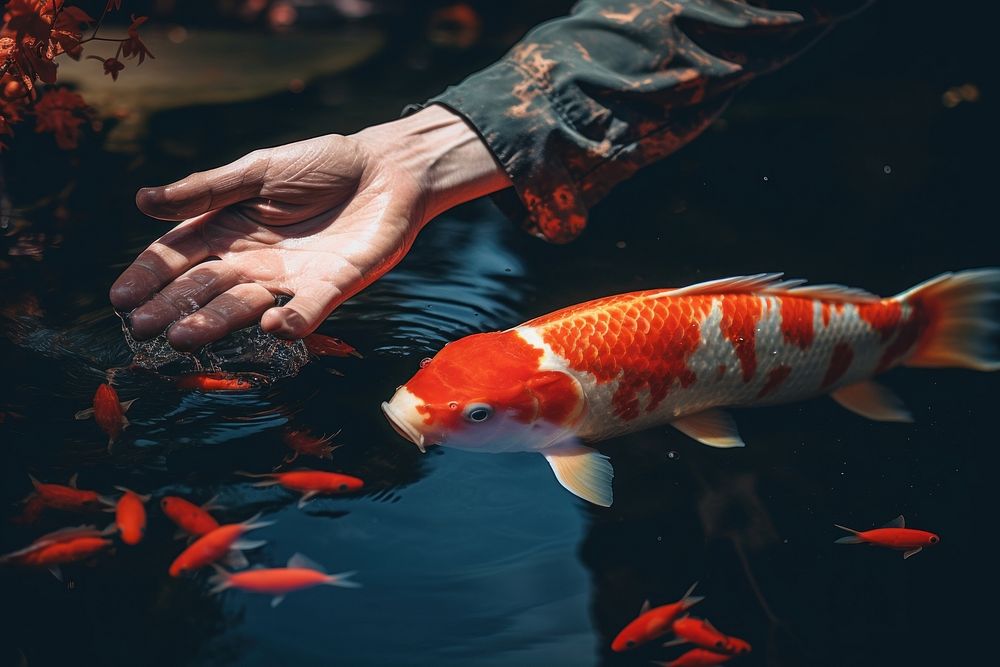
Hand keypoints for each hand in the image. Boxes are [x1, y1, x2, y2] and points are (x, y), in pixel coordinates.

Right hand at [110, 105, 510, 350]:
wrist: (386, 169)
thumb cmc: (320, 166)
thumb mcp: (258, 171)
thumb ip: (207, 190)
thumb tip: (142, 202)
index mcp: (227, 229)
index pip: (179, 256)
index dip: (150, 276)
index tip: (122, 297)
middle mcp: (253, 261)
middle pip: (206, 288)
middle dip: (174, 308)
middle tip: (145, 328)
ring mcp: (291, 278)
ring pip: (247, 305)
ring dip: (217, 322)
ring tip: (185, 338)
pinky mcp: (333, 287)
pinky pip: (309, 308)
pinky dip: (293, 318)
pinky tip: (272, 324)